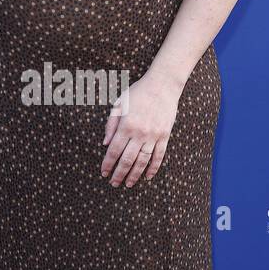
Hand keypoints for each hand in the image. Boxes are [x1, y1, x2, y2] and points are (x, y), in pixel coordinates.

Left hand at [100, 68, 182, 186]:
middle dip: (119, 174)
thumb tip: (105, 144)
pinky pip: (159, 156)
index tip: (104, 173)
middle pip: (127, 160)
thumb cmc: (138, 92)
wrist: (163, 85)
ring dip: (134, 175)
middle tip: (114, 184)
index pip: (114, 150)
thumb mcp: (119, 104)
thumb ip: (111, 124)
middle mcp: (139, 133)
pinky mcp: (164, 136)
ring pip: (143, 161)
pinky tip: (147, 177)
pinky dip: (153, 168)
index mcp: (126, 125)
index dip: (108, 164)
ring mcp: (153, 136)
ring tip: (128, 184)